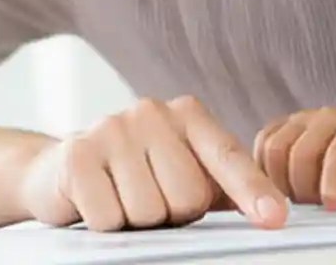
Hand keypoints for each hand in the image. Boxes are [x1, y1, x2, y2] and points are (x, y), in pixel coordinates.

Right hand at [19, 97, 287, 231]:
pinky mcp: (78, 155)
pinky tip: (97, 199)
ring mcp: (112, 129)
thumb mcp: (183, 171)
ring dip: (136, 220)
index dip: (252, 191)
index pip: (228, 157)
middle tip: (151, 198)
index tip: (274, 218)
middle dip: (172, 213)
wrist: (61, 168)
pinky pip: (109, 217)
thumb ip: (222, 185)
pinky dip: (106, 223)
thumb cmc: (135, 174)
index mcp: (187, 114)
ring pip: (148, 212)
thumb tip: (270, 212)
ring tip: (122, 197)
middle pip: (187, 196)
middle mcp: (151, 112)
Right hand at [253, 108, 335, 213]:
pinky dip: (264, 170)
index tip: (332, 207)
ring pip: (276, 149)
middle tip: (312, 211)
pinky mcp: (281, 123)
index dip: (333, 182)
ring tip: (296, 202)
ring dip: (280, 183)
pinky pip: (262, 144)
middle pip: (302, 153)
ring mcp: (301, 117)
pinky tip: (277, 188)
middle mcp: (327, 116)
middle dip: (304, 189)